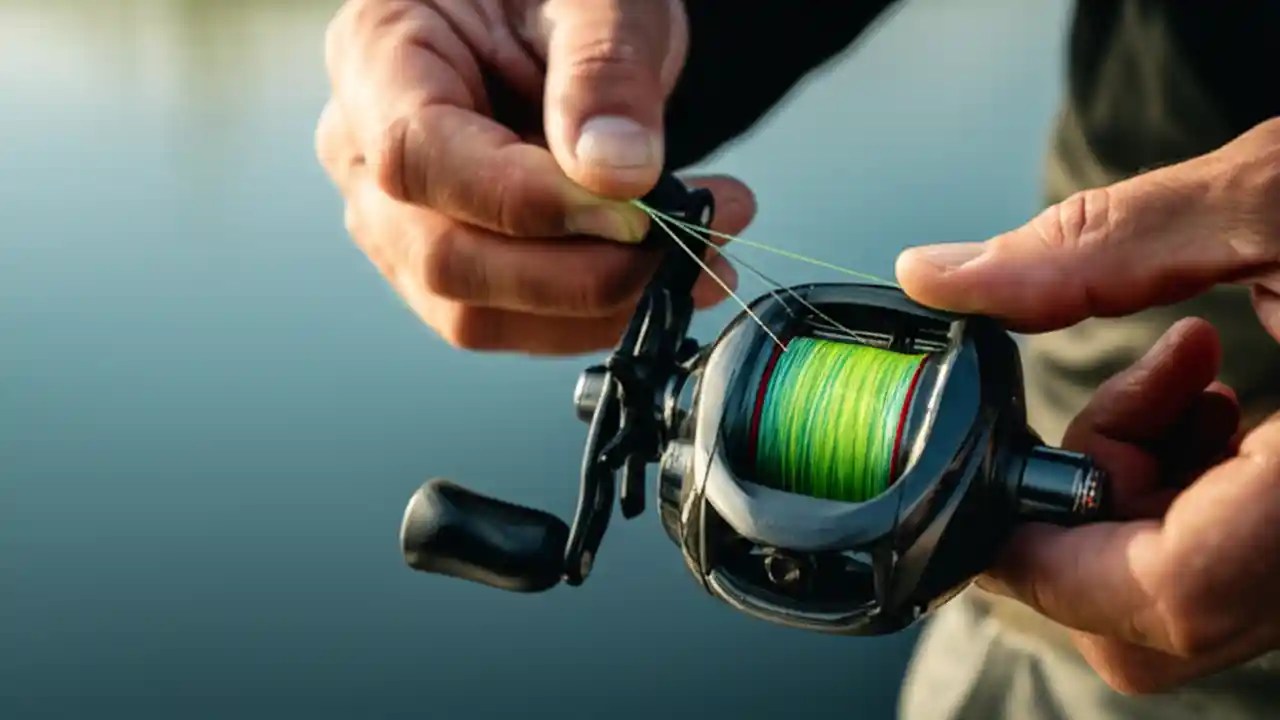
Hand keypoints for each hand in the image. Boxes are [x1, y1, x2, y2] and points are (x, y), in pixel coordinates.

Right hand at [315, 0, 753, 353]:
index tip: (638, 210)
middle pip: (444, 257)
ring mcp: (399, 220)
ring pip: (475, 313)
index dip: (527, 201)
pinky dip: (593, 316)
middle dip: (577, 276)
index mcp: (377, 55)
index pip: (421, 157)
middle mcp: (365, 151)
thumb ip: (603, 71)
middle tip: (686, 247)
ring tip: (699, 263)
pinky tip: (665, 277)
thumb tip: (616, 175)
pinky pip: (510, 322)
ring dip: (595, 310)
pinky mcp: (452, 264)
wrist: (561, 16)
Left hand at [893, 118, 1279, 692]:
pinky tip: (1210, 383)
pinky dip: (1189, 479)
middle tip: (1093, 409)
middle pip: (1159, 617)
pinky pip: (1237, 551)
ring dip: (1134, 486)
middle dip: (1082, 514)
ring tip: (1174, 369)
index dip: (1036, 552)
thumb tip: (942, 274)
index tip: (974, 478)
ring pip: (1192, 588)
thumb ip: (1100, 245)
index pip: (1160, 597)